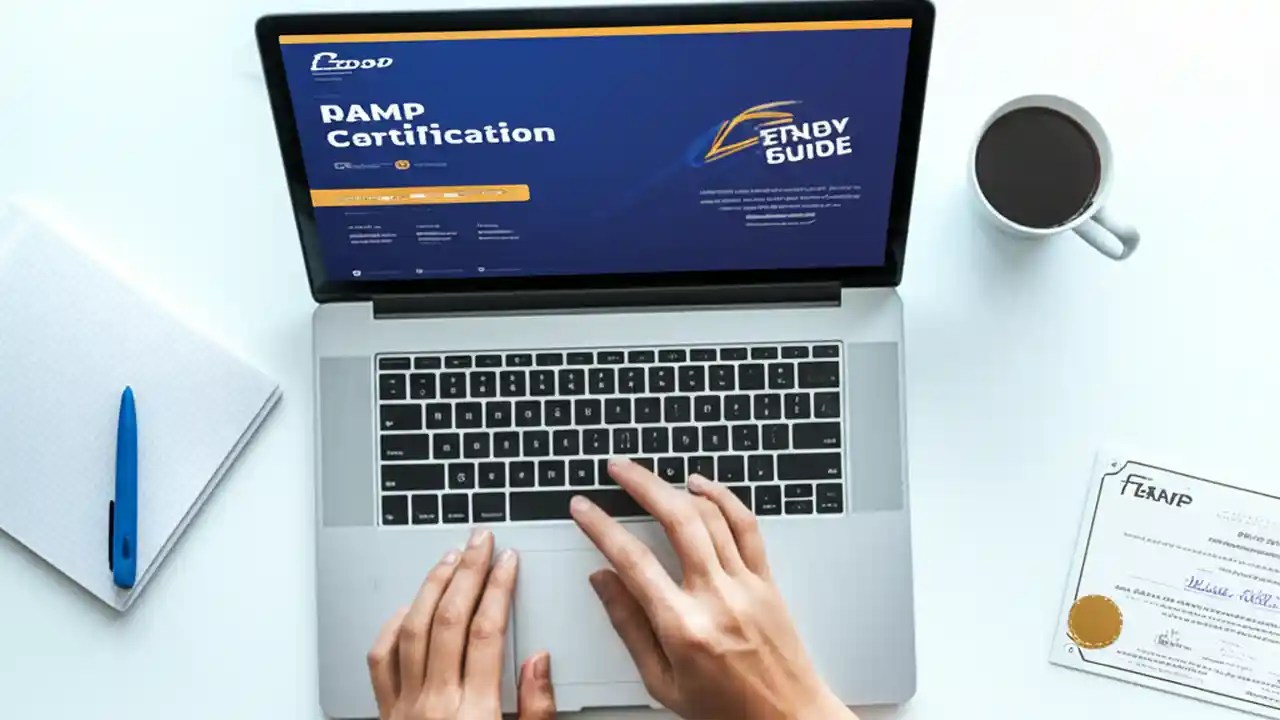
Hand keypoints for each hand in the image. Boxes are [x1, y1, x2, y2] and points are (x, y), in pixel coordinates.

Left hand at [366, 529, 555, 719]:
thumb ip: (536, 710)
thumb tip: (539, 662)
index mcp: (475, 713)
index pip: (487, 632)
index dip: (499, 589)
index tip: (507, 563)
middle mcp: (435, 703)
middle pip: (450, 619)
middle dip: (468, 572)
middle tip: (480, 542)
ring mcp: (405, 706)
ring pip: (413, 630)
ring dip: (432, 587)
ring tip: (450, 560)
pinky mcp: (385, 712)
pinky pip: (381, 659)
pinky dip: (393, 627)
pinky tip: (410, 608)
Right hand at [571, 457, 856, 719]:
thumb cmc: (726, 711)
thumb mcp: (661, 682)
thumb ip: (629, 626)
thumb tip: (602, 580)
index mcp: (684, 628)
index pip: (632, 561)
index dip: (601, 527)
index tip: (583, 508)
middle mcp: (717, 598)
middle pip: (676, 521)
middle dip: (641, 485)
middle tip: (617, 468)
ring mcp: (746, 585)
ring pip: (711, 516)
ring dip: (677, 487)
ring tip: (651, 475)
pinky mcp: (768, 581)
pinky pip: (747, 527)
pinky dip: (724, 499)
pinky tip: (703, 487)